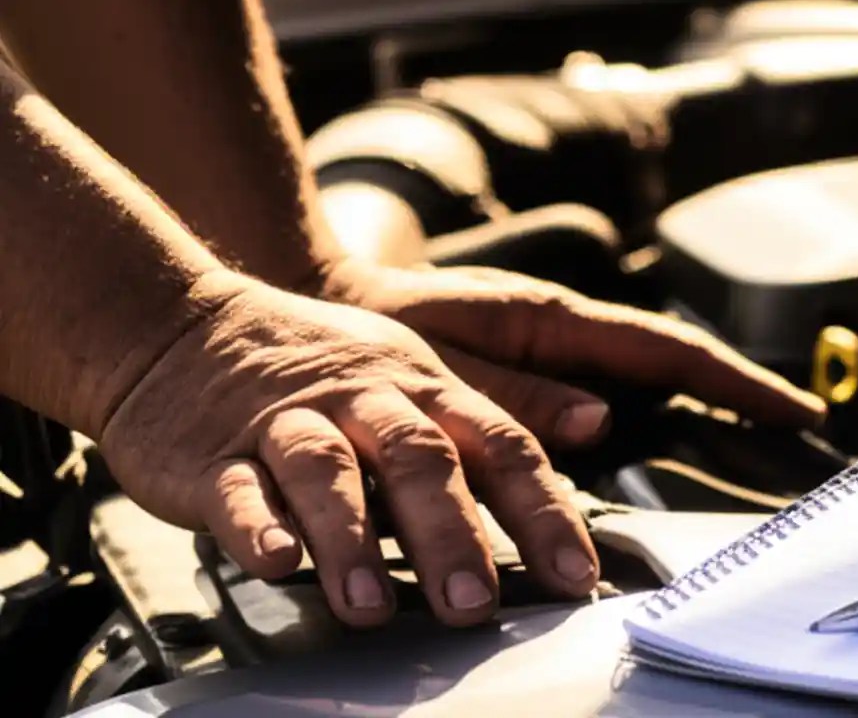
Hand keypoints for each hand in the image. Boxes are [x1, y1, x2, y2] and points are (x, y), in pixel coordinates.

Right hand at [99, 273, 597, 627]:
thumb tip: (595, 425)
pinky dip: (257, 524)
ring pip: (326, 472)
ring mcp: (285, 424)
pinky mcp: (212, 454)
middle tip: (475, 603)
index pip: (498, 444)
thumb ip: (495, 415)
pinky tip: (277, 560)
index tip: (574, 575)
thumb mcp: (416, 375)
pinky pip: (236, 487)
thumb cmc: (322, 369)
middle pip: (417, 458)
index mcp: (422, 388)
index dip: (542, 510)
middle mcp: (362, 402)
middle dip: (451, 533)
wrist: (184, 327)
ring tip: (372, 606)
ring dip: (351, 538)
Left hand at [322, 262, 826, 446]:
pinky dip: (657, 414)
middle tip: (795, 435)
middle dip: (737, 395)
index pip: (667, 349)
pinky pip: (616, 393)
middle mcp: (566, 333)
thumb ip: (514, 393)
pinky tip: (674, 450)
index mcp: (551, 320)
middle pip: (674, 364)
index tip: (793, 408)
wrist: (333, 302)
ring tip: (756, 447)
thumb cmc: (381, 325)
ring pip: (650, 379)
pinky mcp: (541, 370)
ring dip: (704, 408)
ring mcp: (558, 350)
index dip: (735, 381)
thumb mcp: (441, 363)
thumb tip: (598, 420)